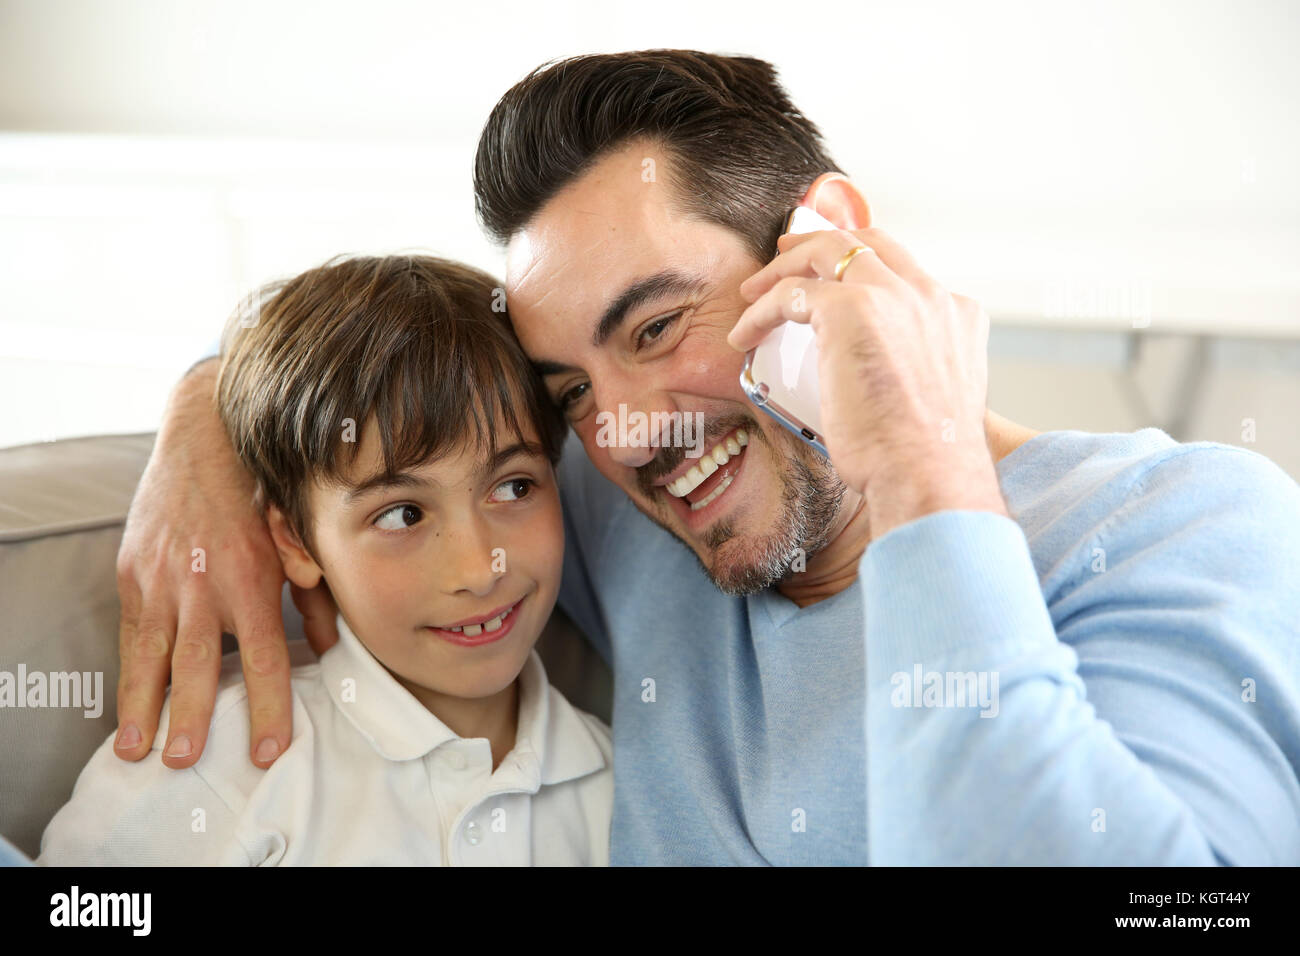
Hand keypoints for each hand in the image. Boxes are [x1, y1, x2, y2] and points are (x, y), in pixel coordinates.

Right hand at [114, 359, 339, 769]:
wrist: (205, 437)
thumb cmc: (262, 491)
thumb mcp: (299, 538)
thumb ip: (315, 594)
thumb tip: (332, 647)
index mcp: (252, 577)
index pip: (265, 658)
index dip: (268, 707)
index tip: (270, 750)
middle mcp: (203, 583)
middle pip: (197, 666)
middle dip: (192, 718)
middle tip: (187, 762)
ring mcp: (161, 579)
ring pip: (150, 655)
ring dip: (145, 707)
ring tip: (137, 751)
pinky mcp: (133, 571)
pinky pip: (130, 632)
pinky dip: (128, 671)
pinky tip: (128, 705)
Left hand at [729, 226, 1006, 536]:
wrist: (929, 475)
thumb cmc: (924, 461)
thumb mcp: (933, 401)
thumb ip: (911, 371)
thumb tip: (872, 380)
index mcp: (957, 316)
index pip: (905, 268)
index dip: (864, 262)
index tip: (832, 275)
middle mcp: (930, 297)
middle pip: (869, 243)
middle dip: (821, 243)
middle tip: (786, 255)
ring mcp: (895, 297)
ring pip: (828, 251)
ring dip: (784, 268)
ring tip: (753, 292)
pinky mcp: (854, 310)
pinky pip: (793, 292)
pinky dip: (762, 309)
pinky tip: (745, 334)